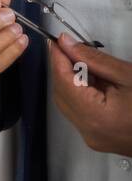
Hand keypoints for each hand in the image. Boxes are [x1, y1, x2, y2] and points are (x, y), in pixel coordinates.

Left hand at [49, 33, 131, 156]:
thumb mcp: (126, 75)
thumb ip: (94, 59)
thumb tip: (67, 43)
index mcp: (97, 117)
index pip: (64, 82)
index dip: (57, 59)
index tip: (56, 40)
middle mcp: (89, 132)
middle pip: (62, 93)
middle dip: (63, 69)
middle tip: (71, 48)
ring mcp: (93, 138)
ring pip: (68, 104)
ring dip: (71, 81)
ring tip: (86, 64)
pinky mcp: (97, 139)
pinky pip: (79, 112)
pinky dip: (80, 95)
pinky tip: (93, 82)